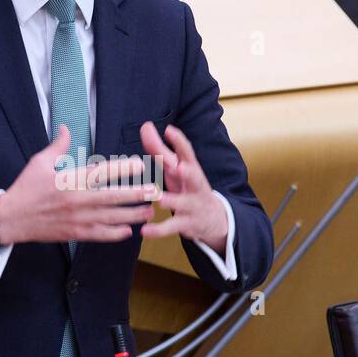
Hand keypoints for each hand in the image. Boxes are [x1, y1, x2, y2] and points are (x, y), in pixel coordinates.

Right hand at [0, 124, 159, 244]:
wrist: (11, 219)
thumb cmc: (26, 188)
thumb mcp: (39, 162)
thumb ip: (58, 146)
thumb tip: (66, 128)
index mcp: (70, 180)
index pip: (101, 173)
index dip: (122, 168)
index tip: (140, 164)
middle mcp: (77, 200)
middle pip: (113, 197)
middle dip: (136, 195)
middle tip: (156, 192)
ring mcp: (77, 219)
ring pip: (111, 218)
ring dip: (132, 215)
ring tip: (149, 212)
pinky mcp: (75, 233)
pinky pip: (100, 235)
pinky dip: (115, 234)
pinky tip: (129, 231)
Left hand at [138, 122, 227, 251]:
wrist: (212, 218)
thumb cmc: (187, 185)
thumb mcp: (175, 167)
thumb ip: (159, 148)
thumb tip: (145, 125)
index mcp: (190, 168)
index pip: (187, 153)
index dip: (179, 142)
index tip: (170, 130)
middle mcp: (194, 185)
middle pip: (193, 177)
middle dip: (188, 172)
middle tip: (180, 167)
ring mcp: (191, 205)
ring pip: (181, 203)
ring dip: (171, 201)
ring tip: (159, 199)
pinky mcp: (186, 223)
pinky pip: (171, 227)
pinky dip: (158, 230)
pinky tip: (145, 231)